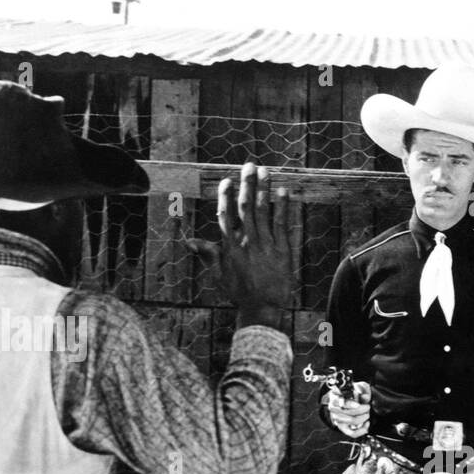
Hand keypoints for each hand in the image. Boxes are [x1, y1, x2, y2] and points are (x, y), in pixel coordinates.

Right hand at [188, 163, 294, 327]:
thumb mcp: (220, 275)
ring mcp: (265, 245)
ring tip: (266, 171)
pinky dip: (283, 207)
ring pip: (263, 211)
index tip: (227, 180)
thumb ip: (208, 254)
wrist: (264, 309)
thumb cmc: (241, 293)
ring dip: (264, 189)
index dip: (226, 196)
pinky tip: (284, 191)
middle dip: (247, 184)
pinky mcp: (283, 251)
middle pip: (245, 207)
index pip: (226, 215)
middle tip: (249, 165)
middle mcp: (246, 242)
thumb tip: (189, 241)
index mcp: (230, 247)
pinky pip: (282, 224)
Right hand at [327, 381, 370, 437]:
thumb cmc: (352, 393)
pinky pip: (352, 433)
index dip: (350, 404)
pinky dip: (362, 430)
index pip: (340, 402)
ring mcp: (337, 419)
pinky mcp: (342, 427)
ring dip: (363, 418)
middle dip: (361, 410)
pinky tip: (367, 423)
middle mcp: (333, 408)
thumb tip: (365, 396)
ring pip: (351, 421)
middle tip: (367, 407)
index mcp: (335, 396)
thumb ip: (362, 389)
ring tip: (367, 414)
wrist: (347, 400)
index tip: (358, 404)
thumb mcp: (357, 387)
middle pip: (347, 412)